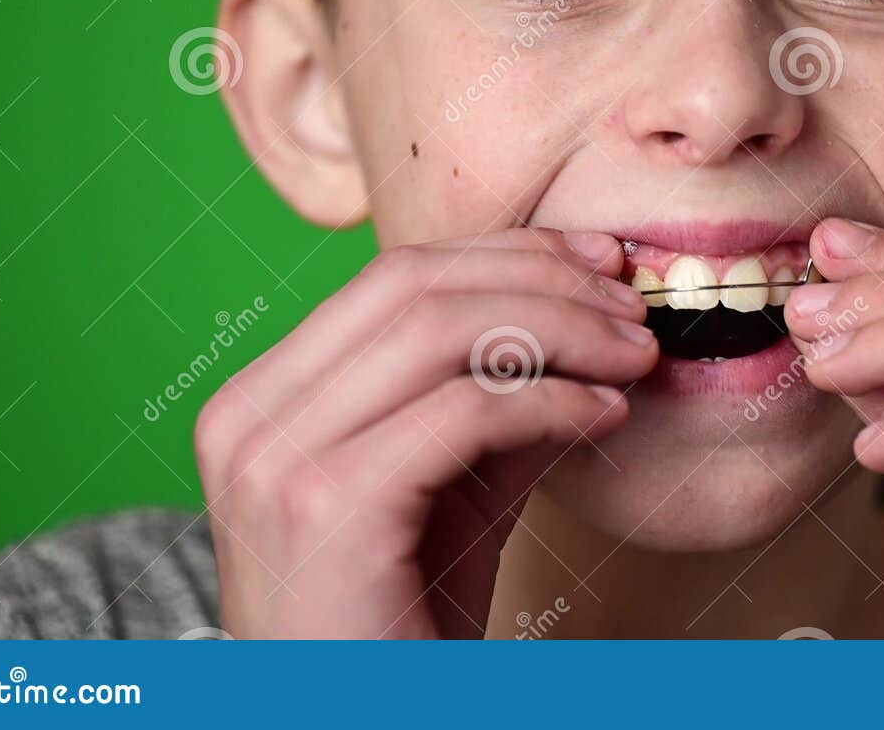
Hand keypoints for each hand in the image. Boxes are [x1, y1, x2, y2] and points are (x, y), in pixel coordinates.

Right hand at [194, 229, 656, 637]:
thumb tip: (593, 328)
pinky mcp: (325, 504)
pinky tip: (605, 418)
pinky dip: (554, 400)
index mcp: (265, 397)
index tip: (597, 261)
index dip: (508, 254)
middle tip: (630, 304)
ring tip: (633, 357)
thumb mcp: (458, 492)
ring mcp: (275, 457)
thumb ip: (504, 405)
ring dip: (561, 329)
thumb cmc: (399, 629)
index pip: (393, 278)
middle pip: (414, 284)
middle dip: (543, 279)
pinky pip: (465, 410)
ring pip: (441, 329)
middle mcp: (251, 413)